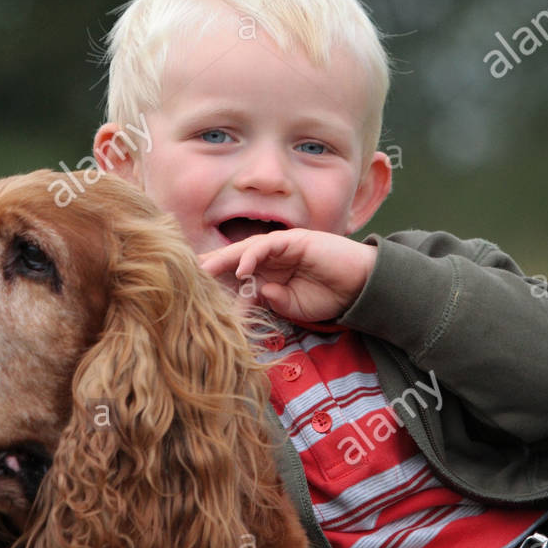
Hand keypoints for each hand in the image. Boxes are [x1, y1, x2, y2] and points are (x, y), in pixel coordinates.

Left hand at [199, 229, 377, 324]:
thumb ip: (274, 301)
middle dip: (211, 267)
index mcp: (268, 273)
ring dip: (224, 260)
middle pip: (234, 258)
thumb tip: (257, 293)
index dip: (216, 281)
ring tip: (205, 271)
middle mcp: (271, 257)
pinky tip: (242, 269)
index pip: (236, 275)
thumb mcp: (294, 307)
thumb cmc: (329, 296)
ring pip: (246, 249)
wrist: (361, 286)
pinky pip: (268, 245)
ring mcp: (282, 247)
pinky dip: (253, 255)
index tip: (194, 292)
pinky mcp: (295, 240)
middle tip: (186, 275)